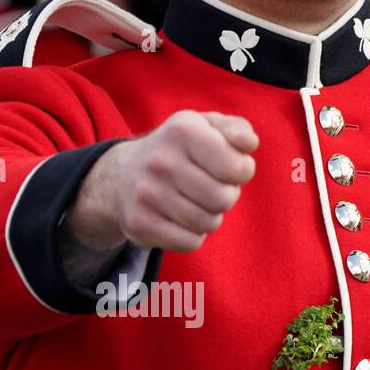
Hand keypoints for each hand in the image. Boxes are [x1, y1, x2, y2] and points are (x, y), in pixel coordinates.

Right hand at [65, 111, 258, 252]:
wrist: (121, 176)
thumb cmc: (178, 151)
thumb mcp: (206, 127)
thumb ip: (236, 129)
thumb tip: (249, 144)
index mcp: (183, 130)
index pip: (237, 168)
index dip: (242, 171)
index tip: (230, 168)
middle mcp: (161, 160)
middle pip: (223, 199)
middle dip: (225, 196)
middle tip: (211, 188)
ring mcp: (147, 193)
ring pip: (207, 223)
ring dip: (209, 217)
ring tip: (195, 203)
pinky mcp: (139, 223)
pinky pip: (189, 242)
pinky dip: (193, 235)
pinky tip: (181, 219)